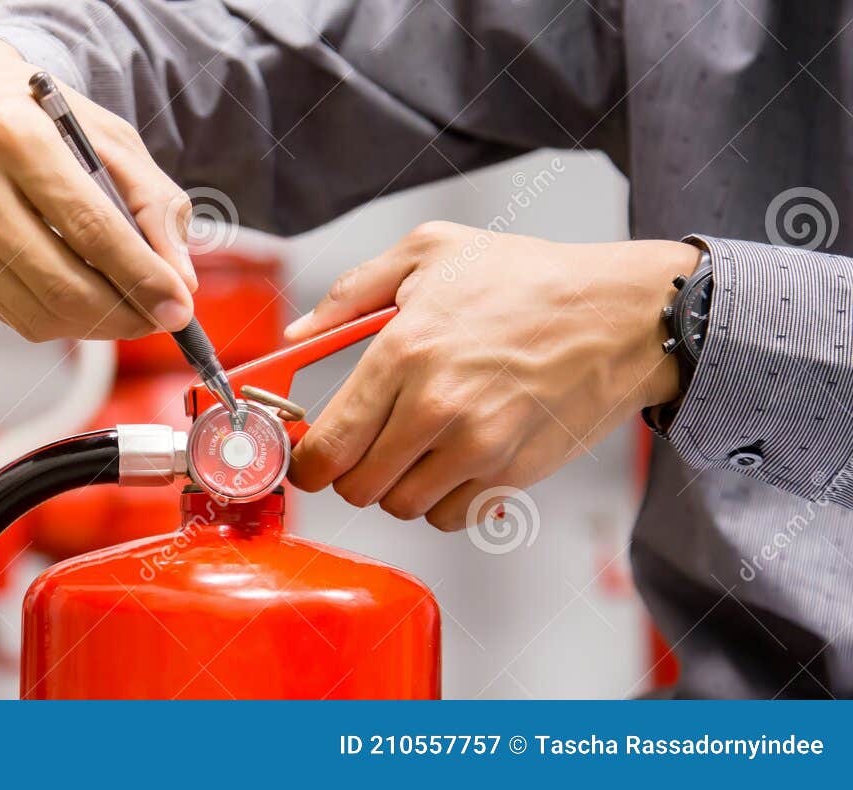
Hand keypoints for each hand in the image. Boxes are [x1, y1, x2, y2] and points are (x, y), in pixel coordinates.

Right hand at [0, 36, 196, 341]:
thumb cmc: (32, 114)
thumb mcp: (106, 133)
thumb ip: (153, 200)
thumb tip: (179, 277)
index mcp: (16, 136)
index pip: (89, 226)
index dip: (140, 276)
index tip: (177, 306)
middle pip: (62, 283)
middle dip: (125, 313)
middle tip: (160, 314)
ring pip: (40, 313)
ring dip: (98, 324)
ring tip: (128, 306)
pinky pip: (16, 316)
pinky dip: (63, 319)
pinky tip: (84, 297)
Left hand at [284, 222, 698, 530]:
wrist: (622, 314)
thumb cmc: (530, 280)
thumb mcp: (429, 252)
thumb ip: (351, 293)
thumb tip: (299, 331)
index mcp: (404, 351)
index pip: (329, 445)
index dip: (306, 463)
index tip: (308, 458)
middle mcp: (437, 406)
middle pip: (358, 487)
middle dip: (349, 475)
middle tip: (361, 449)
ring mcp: (478, 446)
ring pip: (402, 507)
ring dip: (396, 487)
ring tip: (413, 448)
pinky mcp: (513, 473)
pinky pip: (451, 516)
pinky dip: (441, 501)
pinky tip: (449, 463)